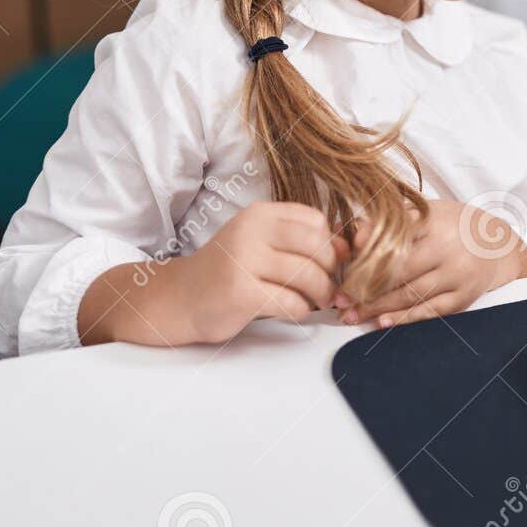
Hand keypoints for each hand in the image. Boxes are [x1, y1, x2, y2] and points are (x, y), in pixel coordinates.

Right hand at [163, 201, 348, 343]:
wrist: (180, 298)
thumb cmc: (229, 272)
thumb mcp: (261, 244)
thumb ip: (298, 241)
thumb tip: (347, 250)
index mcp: (259, 215)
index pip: (315, 221)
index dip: (331, 245)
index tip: (330, 264)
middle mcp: (251, 231)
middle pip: (317, 246)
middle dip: (329, 271)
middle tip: (327, 288)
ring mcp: (243, 261)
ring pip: (307, 275)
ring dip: (318, 294)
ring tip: (313, 301)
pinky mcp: (240, 293)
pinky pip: (291, 302)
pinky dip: (300, 311)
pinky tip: (292, 311)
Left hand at [338, 200, 526, 328]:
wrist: (498, 246)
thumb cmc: (454, 227)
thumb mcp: (429, 212)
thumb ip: (394, 220)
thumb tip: (353, 235)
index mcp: (436, 220)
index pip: (396, 235)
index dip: (367, 248)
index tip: (343, 260)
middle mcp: (448, 246)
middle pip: (399, 269)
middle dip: (364, 285)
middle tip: (339, 297)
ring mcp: (458, 274)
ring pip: (411, 293)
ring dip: (377, 307)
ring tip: (350, 314)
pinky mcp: (464, 297)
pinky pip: (430, 311)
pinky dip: (404, 318)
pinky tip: (382, 322)